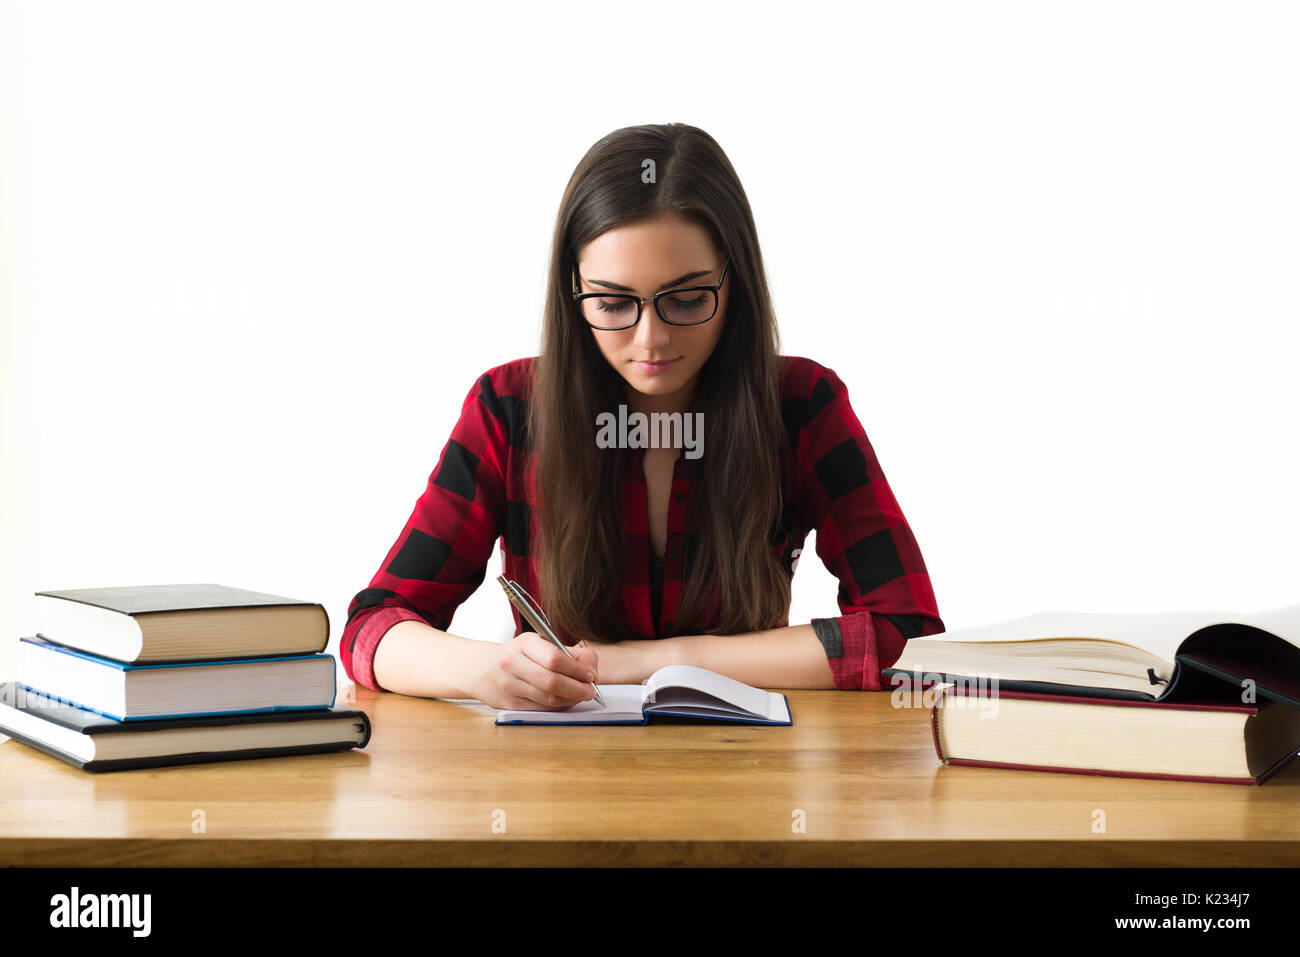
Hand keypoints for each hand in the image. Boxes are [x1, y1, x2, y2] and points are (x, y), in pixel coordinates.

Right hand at [469, 633, 601, 710]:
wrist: (483, 669)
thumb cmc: (519, 656)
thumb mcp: (542, 645)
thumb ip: (572, 653)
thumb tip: (592, 669)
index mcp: (524, 643)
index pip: (554, 658)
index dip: (577, 669)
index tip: (590, 675)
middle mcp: (512, 663)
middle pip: (552, 681)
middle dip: (577, 689)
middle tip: (590, 691)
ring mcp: (509, 685)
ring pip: (547, 699)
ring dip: (570, 700)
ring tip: (580, 696)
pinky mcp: (509, 704)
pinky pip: (541, 709)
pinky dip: (558, 707)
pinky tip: (565, 701)